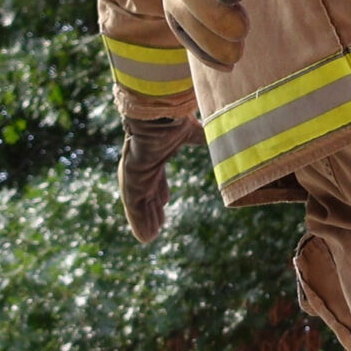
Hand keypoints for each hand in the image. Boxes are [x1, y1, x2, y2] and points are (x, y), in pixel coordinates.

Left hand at [118, 115, 196, 244]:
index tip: (164, 200)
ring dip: (145, 220)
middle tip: (157, 225)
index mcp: (154, 152)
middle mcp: (142, 163)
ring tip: (150, 237)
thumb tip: (220, 131)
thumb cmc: (175, 116)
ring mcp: (134, 171)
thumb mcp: (193, 130)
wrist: (161, 112)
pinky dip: (139, 222)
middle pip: (147, 191)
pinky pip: (134, 206)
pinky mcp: (130, 179)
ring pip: (140, 202)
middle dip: (151, 208)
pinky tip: (144, 238)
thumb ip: (200, 135)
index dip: (160, 189)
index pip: (156, 175)